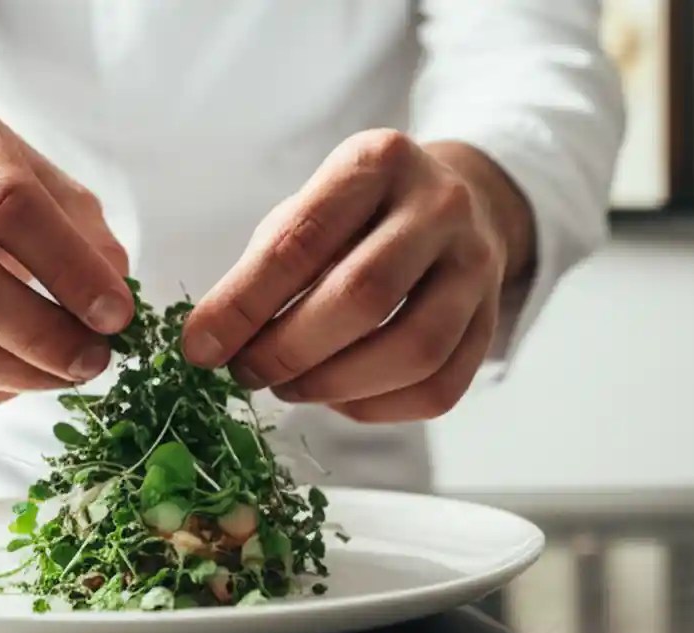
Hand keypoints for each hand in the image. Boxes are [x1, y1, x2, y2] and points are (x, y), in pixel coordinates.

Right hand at [0, 104, 133, 409]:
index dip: (67, 268)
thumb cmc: (0, 187)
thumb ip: (88, 239)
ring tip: (65, 373)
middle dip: (34, 331)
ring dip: (8, 371)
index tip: (116, 314)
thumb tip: (114, 306)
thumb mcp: (54, 187)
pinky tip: (22, 376)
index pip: (3, 203)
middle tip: (93, 358)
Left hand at [183, 129, 531, 422]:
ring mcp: (477, 265)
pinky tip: (339, 398)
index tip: (200, 348)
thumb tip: (210, 345)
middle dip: (290, 349)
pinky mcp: (492, 320)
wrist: (454, 205)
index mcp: (378, 162)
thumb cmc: (356, 217)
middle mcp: (440, 206)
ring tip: (290, 387)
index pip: (302, 240)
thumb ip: (261, 270)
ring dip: (335, 385)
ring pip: (412, 349)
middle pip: (363, 297)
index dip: (244, 303)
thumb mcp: (303, 212)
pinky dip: (377, 408)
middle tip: (248, 372)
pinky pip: (439, 388)